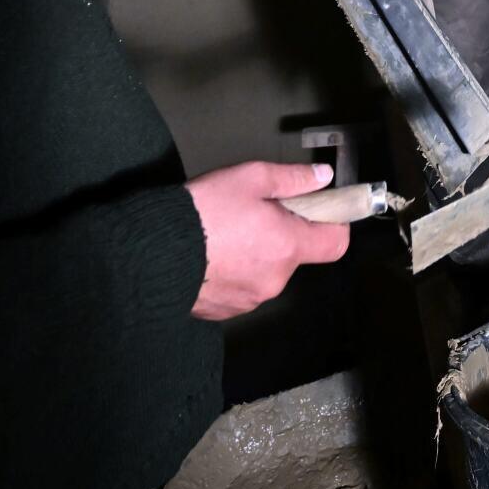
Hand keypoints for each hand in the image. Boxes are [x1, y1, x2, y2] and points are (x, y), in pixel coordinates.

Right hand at [186, 161, 350, 319]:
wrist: (152, 252)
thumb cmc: (203, 212)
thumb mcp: (250, 178)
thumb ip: (292, 179)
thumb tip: (322, 177)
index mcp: (287, 246)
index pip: (336, 243)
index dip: (333, 224)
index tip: (320, 210)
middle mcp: (275, 279)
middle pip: (295, 254)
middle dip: (281, 234)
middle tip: (253, 213)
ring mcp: (250, 299)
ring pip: (267, 271)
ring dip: (256, 254)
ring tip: (224, 234)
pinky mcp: (226, 311)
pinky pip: (242, 288)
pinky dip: (234, 273)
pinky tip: (211, 256)